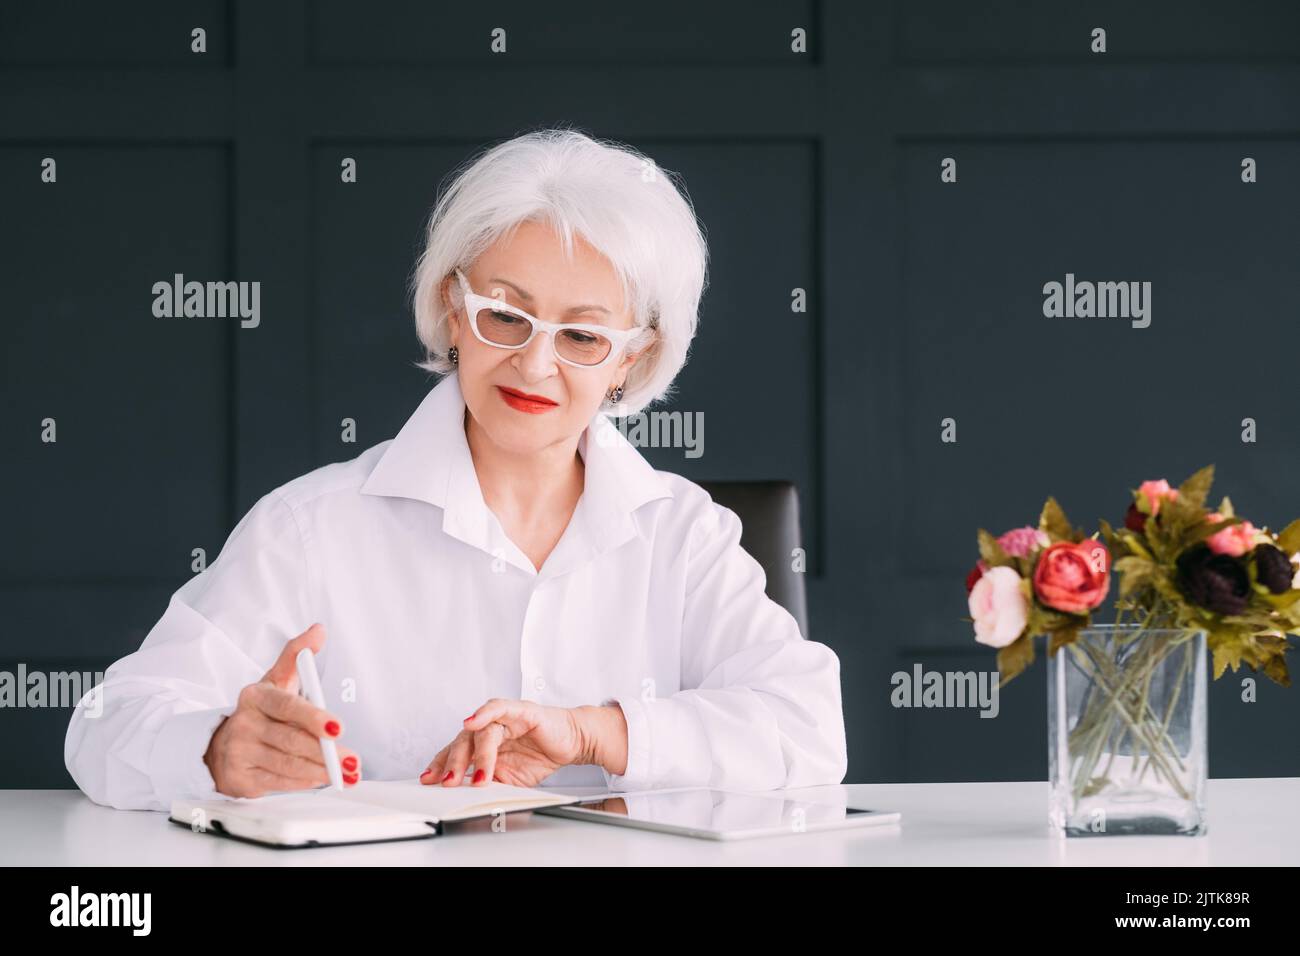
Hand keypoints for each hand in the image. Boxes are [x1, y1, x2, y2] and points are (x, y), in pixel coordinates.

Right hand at [203, 623, 361, 797]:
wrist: (222, 744)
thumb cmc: (262, 711)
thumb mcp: (276, 679)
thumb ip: (296, 655)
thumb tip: (319, 630)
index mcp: (255, 696)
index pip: (286, 706)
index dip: (313, 717)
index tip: (338, 728)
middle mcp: (244, 724)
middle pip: (290, 740)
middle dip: (324, 752)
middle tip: (351, 759)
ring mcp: (240, 752)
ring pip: (287, 764)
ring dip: (320, 770)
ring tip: (345, 772)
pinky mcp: (242, 778)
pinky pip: (279, 782)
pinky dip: (304, 782)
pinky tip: (323, 779)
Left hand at [419, 698, 627, 787]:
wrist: (573, 741)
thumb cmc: (542, 754)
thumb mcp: (512, 779)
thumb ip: (491, 782)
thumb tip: (468, 795)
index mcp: (484, 745)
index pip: (455, 753)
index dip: (440, 765)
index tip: (428, 780)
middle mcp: (490, 729)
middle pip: (462, 742)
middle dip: (452, 764)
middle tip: (447, 783)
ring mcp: (504, 719)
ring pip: (480, 732)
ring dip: (477, 755)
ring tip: (479, 776)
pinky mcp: (521, 711)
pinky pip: (498, 709)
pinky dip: (484, 714)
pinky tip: (472, 722)